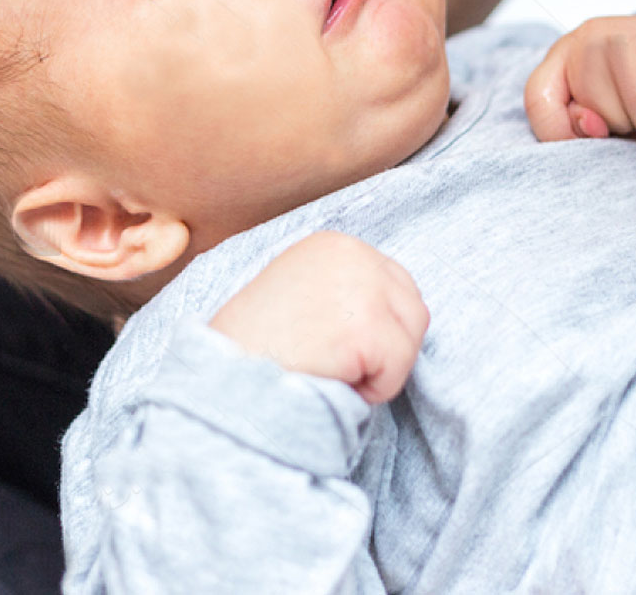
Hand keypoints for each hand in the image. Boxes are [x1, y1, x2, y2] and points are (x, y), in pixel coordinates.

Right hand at [208, 231, 428, 404]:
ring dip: (381, 369)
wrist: (222, 379)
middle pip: (413, 308)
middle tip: (340, 366)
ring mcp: (362, 288)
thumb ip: (342, 290)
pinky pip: (398, 370)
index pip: (396, 283)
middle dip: (386, 347)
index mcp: (333, 244)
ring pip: (411, 338)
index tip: (342, 347)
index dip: (378, 326)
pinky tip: (334, 382)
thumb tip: (391, 309)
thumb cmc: (252, 349)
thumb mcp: (298, 294)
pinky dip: (374, 390)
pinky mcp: (366, 327)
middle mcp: (352, 254)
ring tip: (333, 372)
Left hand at [525, 16, 635, 142]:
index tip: (589, 130)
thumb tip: (591, 126)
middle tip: (632, 113)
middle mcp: (596, 35)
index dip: (559, 129)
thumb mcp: (584, 111)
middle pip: (605, 116)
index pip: (539, 99)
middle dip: (624, 129)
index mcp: (564, 52)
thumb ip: (563, 126)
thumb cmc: (624, 90)